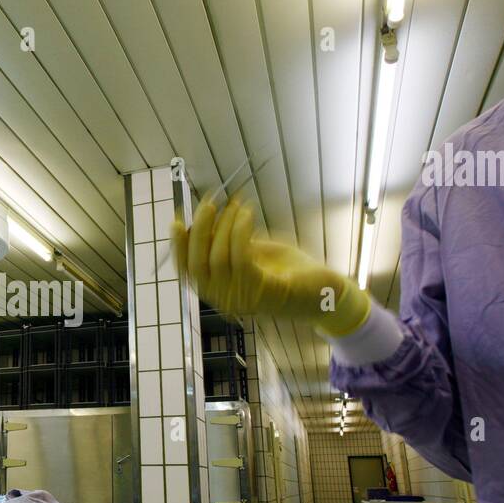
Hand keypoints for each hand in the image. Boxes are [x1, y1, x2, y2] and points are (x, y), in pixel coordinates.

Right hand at [170, 199, 370, 336]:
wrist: (324, 294)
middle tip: (209, 203)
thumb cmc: (288, 273)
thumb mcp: (252, 254)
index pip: (187, 271)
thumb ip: (228, 244)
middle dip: (199, 229)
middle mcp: (225, 299)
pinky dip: (240, 232)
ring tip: (237, 205)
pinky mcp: (263, 292)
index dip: (179, 245)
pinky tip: (247, 214)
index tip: (179, 219)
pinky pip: (241, 259)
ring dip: (225, 225)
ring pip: (217, 258)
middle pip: (197, 264)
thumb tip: (206, 222)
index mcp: (218, 291)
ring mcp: (243, 299)